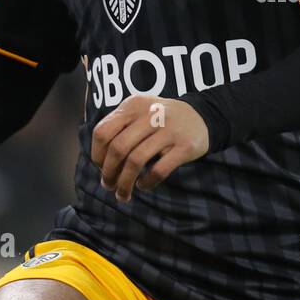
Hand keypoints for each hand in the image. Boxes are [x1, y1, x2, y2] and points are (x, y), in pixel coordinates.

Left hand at [91, 95, 208, 202]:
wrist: (202, 116)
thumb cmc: (161, 120)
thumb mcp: (139, 113)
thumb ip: (119, 130)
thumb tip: (101, 165)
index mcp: (133, 106)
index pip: (103, 132)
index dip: (97, 154)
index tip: (101, 168)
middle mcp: (150, 114)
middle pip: (118, 148)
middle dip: (109, 172)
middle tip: (109, 185)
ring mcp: (169, 130)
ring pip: (136, 161)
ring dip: (125, 183)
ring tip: (123, 193)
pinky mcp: (185, 146)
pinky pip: (159, 170)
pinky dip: (147, 182)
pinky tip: (143, 185)